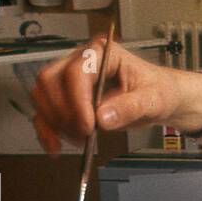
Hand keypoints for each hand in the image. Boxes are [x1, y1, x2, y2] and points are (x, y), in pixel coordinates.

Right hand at [31, 36, 201, 153]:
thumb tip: (103, 118)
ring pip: (42, 95)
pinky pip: (45, 112)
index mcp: (103, 53)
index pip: (77, 71)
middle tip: (83, 134)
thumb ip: (130, 107)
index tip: (88, 125)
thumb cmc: (158, 91)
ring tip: (78, 140)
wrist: (158, 98)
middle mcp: (81, 61)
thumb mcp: (153, 99)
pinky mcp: (66, 98)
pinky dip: (46, 130)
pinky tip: (55, 147)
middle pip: (50, 80)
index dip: (77, 100)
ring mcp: (69, 79)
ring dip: (54, 122)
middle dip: (63, 112)